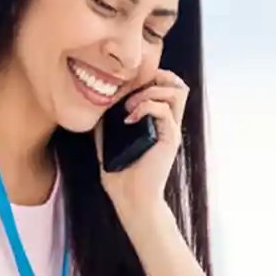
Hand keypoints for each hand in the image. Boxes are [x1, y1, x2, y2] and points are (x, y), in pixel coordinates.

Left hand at [96, 69, 188, 218]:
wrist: (131, 199)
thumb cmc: (121, 176)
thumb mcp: (107, 144)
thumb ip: (105, 125)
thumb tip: (96, 108)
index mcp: (158, 122)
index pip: (166, 86)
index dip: (151, 77)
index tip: (127, 85)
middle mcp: (169, 123)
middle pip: (178, 84)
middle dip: (157, 76)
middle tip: (134, 88)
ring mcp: (172, 130)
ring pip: (177, 91)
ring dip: (150, 91)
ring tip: (130, 106)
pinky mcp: (170, 139)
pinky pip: (164, 111)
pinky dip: (145, 107)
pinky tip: (128, 120)